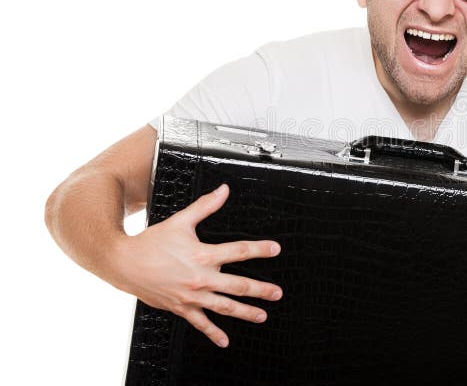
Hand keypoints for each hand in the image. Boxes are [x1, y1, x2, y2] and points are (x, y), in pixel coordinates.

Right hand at [112, 183, 282, 347]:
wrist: (124, 263)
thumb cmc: (151, 242)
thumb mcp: (181, 221)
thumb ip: (205, 206)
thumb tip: (223, 190)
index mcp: (202, 255)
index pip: (238, 251)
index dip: (259, 249)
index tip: (275, 249)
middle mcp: (200, 278)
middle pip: (237, 285)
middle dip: (260, 289)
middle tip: (277, 293)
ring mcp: (191, 296)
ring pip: (224, 307)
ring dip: (245, 313)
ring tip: (262, 316)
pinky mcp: (181, 308)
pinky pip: (200, 323)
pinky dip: (213, 333)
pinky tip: (225, 341)